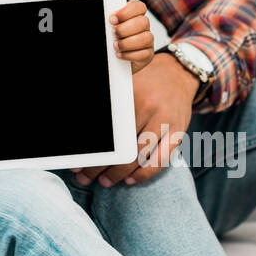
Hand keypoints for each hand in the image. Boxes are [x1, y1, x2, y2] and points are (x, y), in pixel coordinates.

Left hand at [72, 50, 197, 187]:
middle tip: (84, 176)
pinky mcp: (178, 133)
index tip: (77, 161)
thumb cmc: (145, 81)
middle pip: (119, 144)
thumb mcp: (123, 84)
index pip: (106, 129)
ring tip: (104, 182)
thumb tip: (86, 129)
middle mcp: (148, 107)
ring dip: (118, 173)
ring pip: (138, 156)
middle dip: (99, 165)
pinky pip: (161, 160)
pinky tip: (129, 180)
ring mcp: (164, 121)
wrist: (178, 73)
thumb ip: (108, 104)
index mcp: (129, 93)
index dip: (92, 148)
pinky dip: (144, 174)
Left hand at [110, 0, 154, 72]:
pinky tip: (120, 54)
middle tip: (113, 33)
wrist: (114, 59)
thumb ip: (110, 22)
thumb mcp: (109, 28)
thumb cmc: (111, 39)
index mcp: (135, 15)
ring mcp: (148, 40)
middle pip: (143, 22)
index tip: (112, 19)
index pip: (139, 7)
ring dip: (127, 43)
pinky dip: (129, 55)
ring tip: (115, 45)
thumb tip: (109, 20)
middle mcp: (144, 26)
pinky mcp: (148, 54)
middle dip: (125, 29)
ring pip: (146, 38)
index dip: (126, 12)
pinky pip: (144, 54)